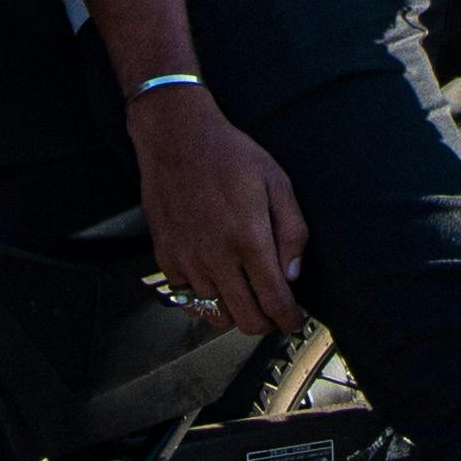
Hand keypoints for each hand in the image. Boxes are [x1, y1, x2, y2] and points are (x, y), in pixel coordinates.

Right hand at [128, 87, 307, 333]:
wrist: (176, 138)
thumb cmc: (229, 155)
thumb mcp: (277, 182)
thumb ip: (292, 231)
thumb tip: (292, 274)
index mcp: (249, 239)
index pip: (275, 301)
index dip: (289, 319)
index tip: (294, 321)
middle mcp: (216, 257)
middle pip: (246, 320)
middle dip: (266, 322)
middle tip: (273, 309)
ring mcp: (187, 261)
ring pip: (216, 316)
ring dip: (235, 310)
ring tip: (244, 293)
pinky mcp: (166, 258)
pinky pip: (188, 301)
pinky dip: (205, 300)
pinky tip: (215, 281)